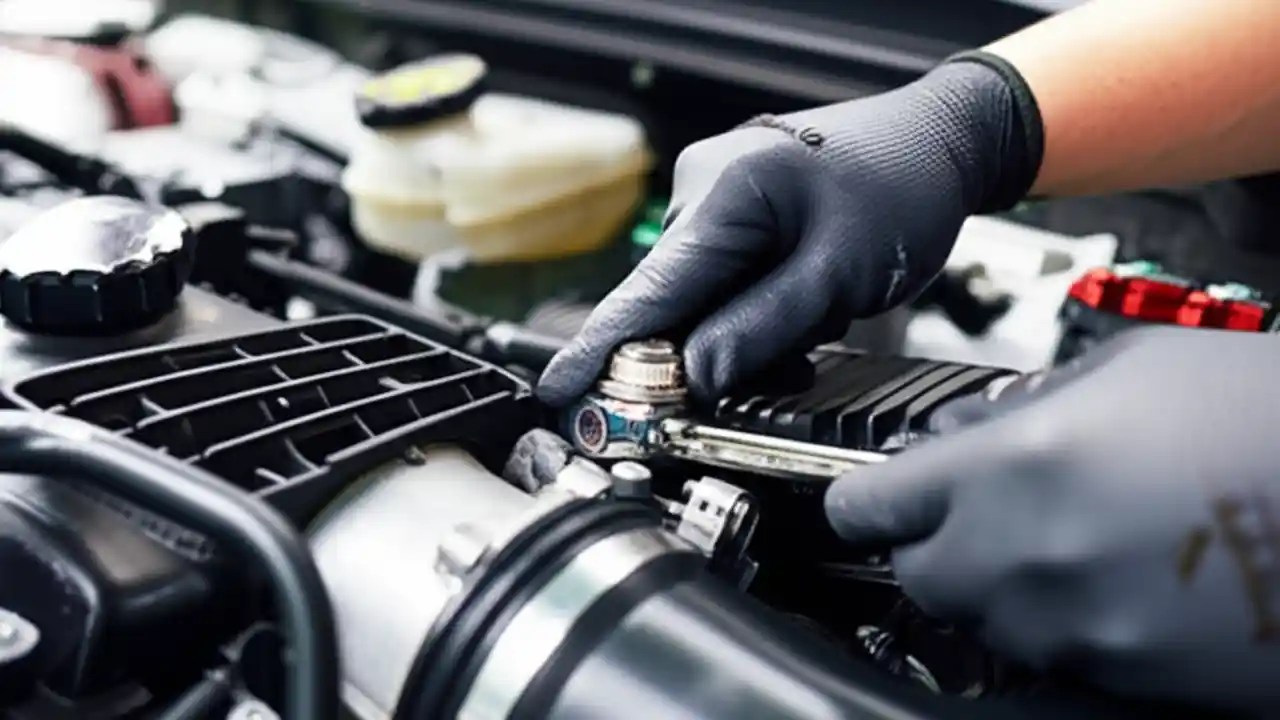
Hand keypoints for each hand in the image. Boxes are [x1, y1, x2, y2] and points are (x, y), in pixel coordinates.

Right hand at [537, 55, 1040, 405]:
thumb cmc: (902, 189)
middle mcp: (702, 188)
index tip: (558, 390)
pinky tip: (802, 300)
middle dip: (706, 349)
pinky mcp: (729, 206)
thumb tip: (696, 375)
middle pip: (672, 300)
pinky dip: (750, 304)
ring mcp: (712, 194)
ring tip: (817, 313)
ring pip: (699, 295)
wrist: (937, 139)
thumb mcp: (841, 273)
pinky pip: (720, 276)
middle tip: (774, 364)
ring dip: (741, 326)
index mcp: (728, 195)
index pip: (651, 291)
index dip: (602, 349)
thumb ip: (763, 326)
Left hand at [826, 327, 1279, 713]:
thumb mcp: (1128, 369)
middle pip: (919, 576)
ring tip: (1073, 538)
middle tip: (982, 510)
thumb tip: (959, 438)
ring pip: (984, 624)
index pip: (868, 506)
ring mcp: (1078, 632)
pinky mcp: (1128, 680)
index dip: (862, 499)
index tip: (866, 496)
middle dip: (934, 543)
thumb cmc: (1266, 413)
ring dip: (1000, 586)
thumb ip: (1021, 410)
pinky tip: (1119, 581)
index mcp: (1013, 468)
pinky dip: (1061, 626)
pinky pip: (1054, 659)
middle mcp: (1027, 559)